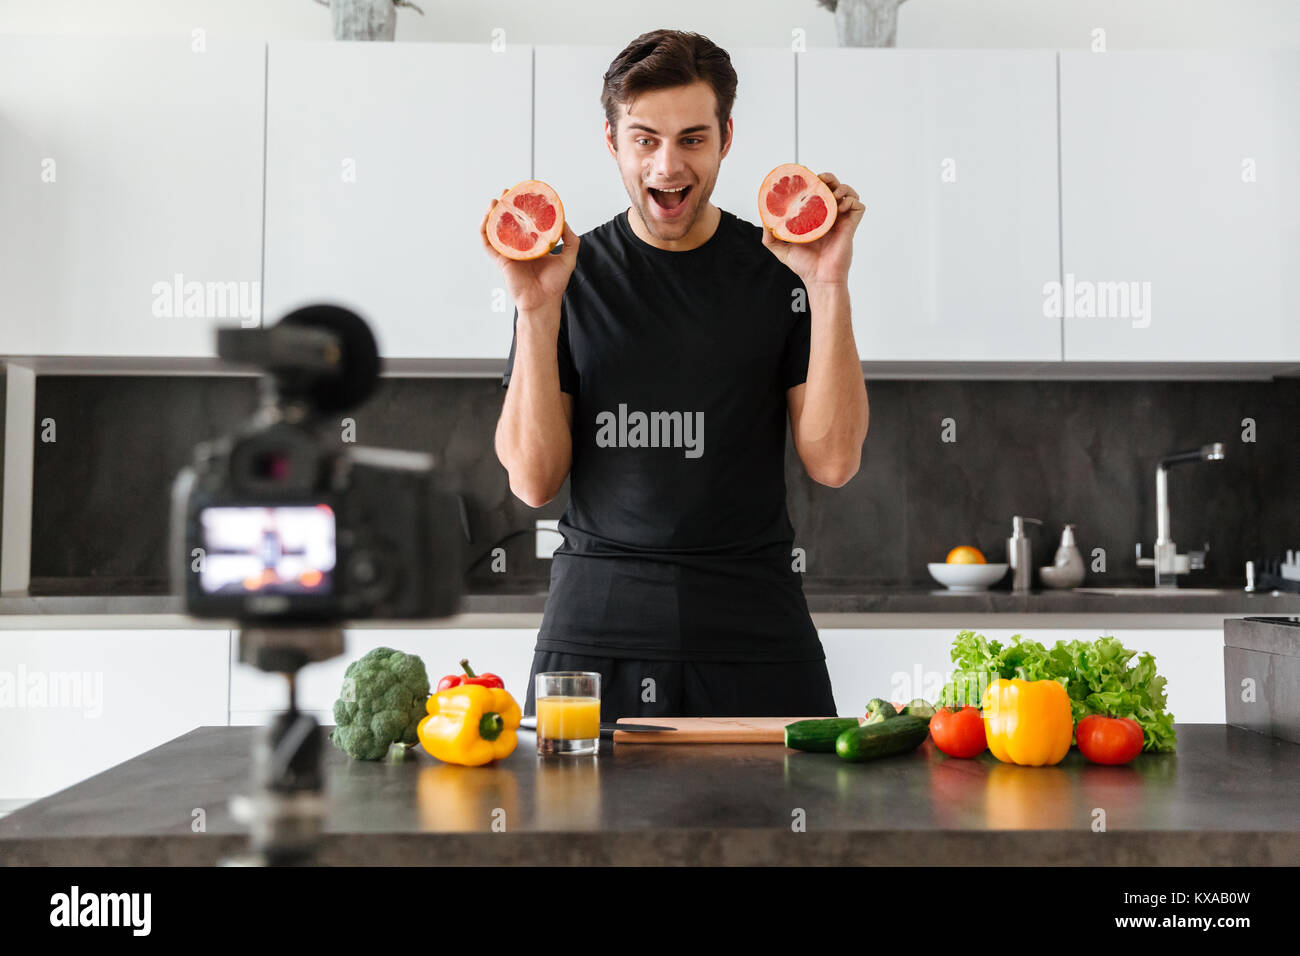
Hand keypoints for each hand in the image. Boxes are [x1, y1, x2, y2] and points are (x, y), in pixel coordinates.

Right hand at [480, 197, 579, 314]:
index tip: (524, 195)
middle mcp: (520, 247)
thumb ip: (570, 240)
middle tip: (506, 193)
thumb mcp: (568, 258)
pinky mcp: (501, 261)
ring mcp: (509, 253)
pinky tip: (487, 220)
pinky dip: (485, 231)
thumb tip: (564, 222)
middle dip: (506, 206)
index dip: (524, 208)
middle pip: (510, 222)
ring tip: (495, 202)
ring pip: (496, 230)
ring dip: (493, 215)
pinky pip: (489, 244)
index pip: (526, 222)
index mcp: (533, 245)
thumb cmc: (555, 284)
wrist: (543, 302)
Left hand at [761, 171, 864, 287]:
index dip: (814, 182)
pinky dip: (850, 200)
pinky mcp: (851, 225)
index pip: (817, 193)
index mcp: (815, 218)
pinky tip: (839, 206)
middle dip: (829, 178)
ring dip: (842, 187)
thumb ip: (770, 235)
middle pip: (833, 188)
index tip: (806, 178)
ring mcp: (842, 220)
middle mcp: (829, 217)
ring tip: (832, 193)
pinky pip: (858, 206)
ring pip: (848, 193)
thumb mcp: (780, 248)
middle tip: (820, 179)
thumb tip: (764, 220)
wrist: (819, 278)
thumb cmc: (804, 266)